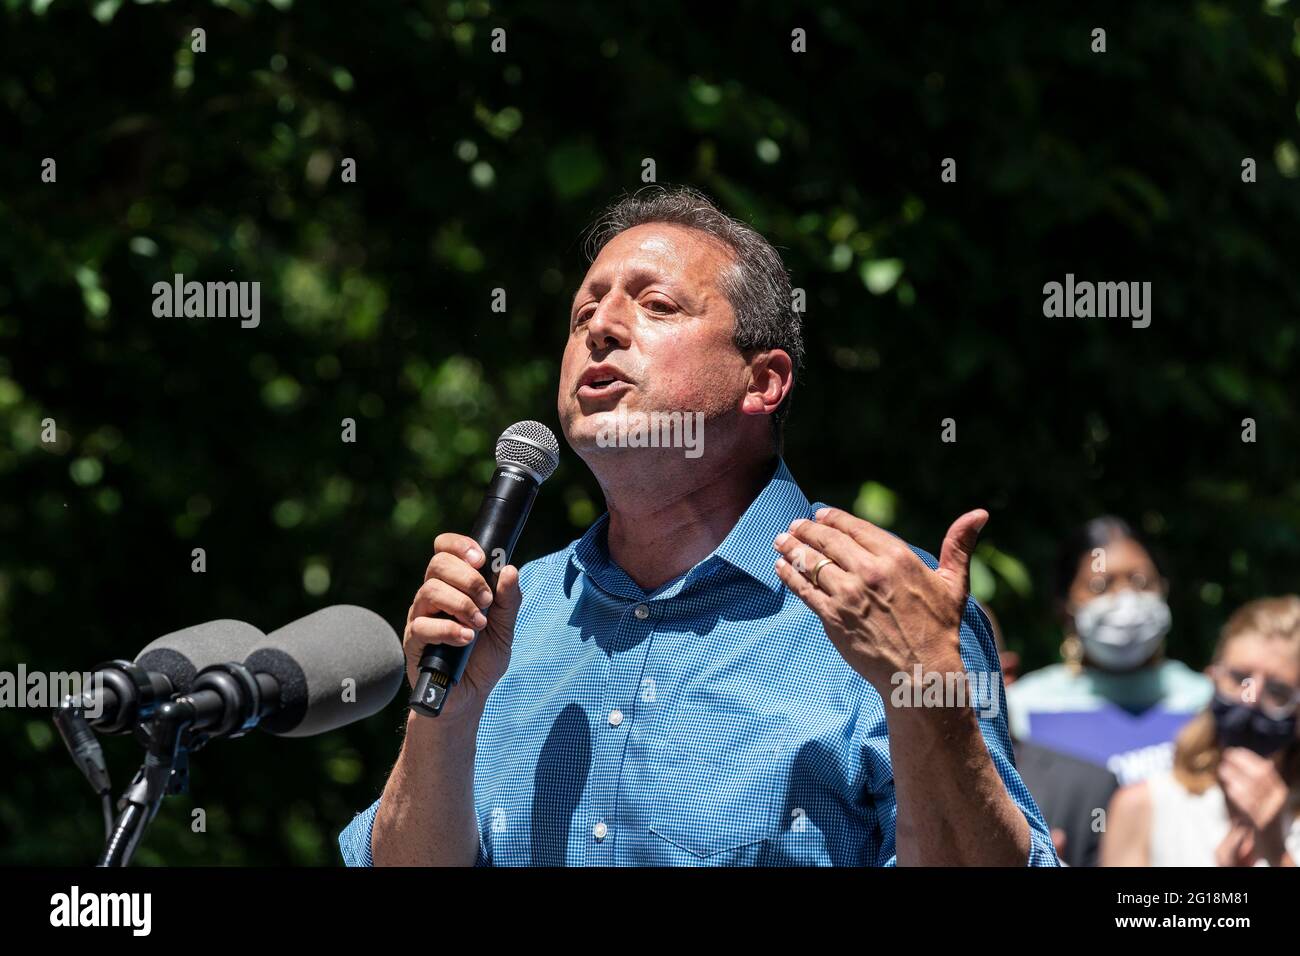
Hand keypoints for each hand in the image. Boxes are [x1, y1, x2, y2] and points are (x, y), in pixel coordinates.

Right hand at [403, 533, 522, 722]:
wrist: (469, 696)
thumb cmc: (483, 659)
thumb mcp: (504, 628)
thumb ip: (507, 600)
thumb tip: (509, 569)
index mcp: (453, 586)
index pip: (444, 550)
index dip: (459, 546)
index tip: (481, 558)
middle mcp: (432, 597)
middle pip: (437, 565)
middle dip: (467, 578)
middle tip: (486, 601)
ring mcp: (420, 617)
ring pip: (429, 591)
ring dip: (460, 604)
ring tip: (478, 625)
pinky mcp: (413, 642)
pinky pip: (422, 626)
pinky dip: (449, 630)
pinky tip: (466, 640)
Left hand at [773, 506, 987, 692]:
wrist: (922, 674)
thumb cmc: (940, 629)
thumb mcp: (953, 583)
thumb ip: (958, 546)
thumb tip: (981, 513)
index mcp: (897, 557)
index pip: (855, 528)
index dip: (833, 519)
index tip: (819, 514)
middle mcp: (870, 571)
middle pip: (829, 542)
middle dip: (807, 530)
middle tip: (794, 526)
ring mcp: (849, 594)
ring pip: (812, 562)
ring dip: (792, 548)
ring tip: (780, 541)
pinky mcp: (833, 617)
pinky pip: (804, 590)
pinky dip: (789, 575)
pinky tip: (780, 567)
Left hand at [1218, 746, 1288, 863]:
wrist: (1275, 849)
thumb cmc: (1266, 820)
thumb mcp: (1267, 800)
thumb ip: (1260, 783)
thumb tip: (1250, 761)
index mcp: (1279, 791)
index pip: (1266, 770)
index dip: (1250, 758)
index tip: (1234, 750)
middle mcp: (1278, 799)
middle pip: (1260, 776)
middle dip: (1242, 763)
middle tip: (1225, 755)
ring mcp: (1271, 811)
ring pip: (1253, 789)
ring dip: (1236, 776)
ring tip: (1222, 769)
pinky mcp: (1263, 822)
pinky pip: (1251, 806)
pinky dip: (1240, 795)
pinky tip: (1229, 788)